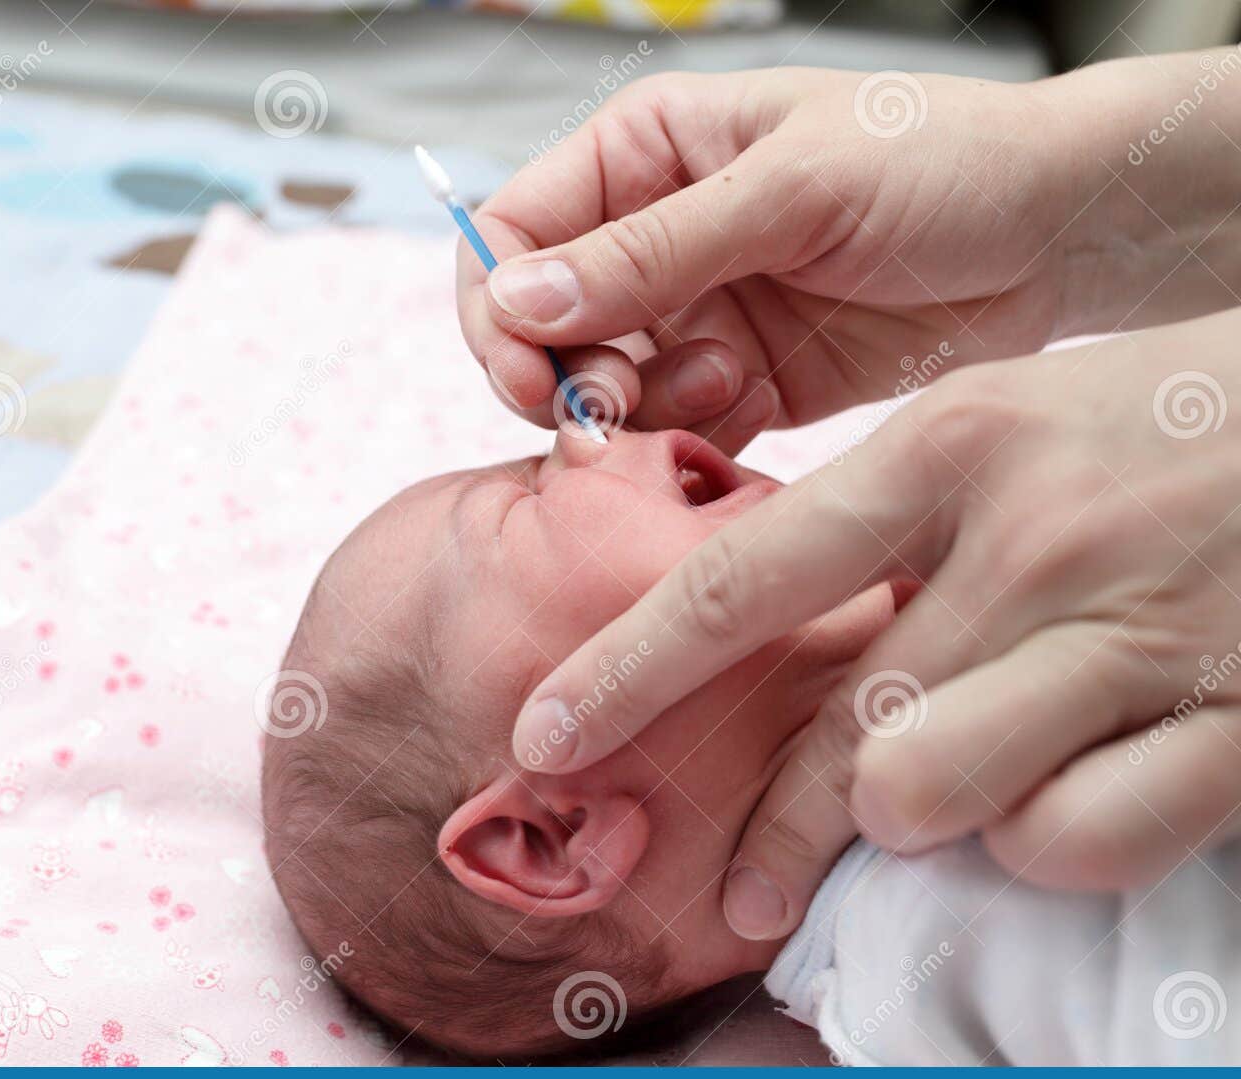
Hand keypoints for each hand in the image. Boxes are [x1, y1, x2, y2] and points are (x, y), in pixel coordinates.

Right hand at [458, 53, 1240, 452]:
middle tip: (607, 411)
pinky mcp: (743, 382)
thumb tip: (517, 299)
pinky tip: (745, 408)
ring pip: (603, 388)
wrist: (1064, 234)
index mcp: (646, 152)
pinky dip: (687, 439)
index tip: (528, 372)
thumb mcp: (788, 191)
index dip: (500, 308)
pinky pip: (672, 430)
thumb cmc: (944, 162)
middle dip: (563, 376)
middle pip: (543, 327)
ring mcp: (697, 313)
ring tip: (721, 386)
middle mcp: (656, 234)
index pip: (513, 232)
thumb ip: (648, 253)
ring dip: (637, 409)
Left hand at [510, 308, 1240, 937]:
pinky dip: (1053, 846)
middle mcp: (1029, 537)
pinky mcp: (1238, 715)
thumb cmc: (1168, 423)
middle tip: (736, 892)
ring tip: (950, 803)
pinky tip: (1074, 797)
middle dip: (772, 836)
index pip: (738, 580)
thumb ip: (896, 519)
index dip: (623, 674)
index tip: (541, 738)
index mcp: (952, 443)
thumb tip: (776, 643)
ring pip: (938, 795)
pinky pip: (1081, 838)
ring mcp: (1136, 629)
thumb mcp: (1018, 419)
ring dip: (923, 826)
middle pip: (839, 734)